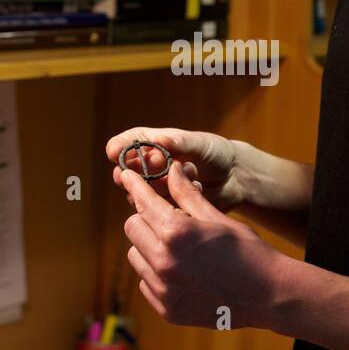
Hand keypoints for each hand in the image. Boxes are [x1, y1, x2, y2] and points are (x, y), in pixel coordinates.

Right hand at [105, 125, 243, 212]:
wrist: (234, 178)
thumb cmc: (215, 153)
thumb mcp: (199, 144)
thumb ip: (179, 143)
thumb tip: (159, 140)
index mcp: (153, 144)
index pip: (127, 144)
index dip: (118, 148)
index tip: (114, 153)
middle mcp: (149, 166)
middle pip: (127, 172)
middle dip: (131, 174)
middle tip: (137, 175)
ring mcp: (156, 187)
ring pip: (140, 193)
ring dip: (160, 187)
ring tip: (190, 172)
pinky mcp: (165, 207)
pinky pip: (158, 210)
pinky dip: (173, 201)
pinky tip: (195, 189)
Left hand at [120, 159, 288, 329]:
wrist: (269, 296)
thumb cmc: (248, 252)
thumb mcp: (218, 217)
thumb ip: (188, 194)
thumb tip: (172, 169)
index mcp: (177, 233)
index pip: (143, 203)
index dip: (135, 186)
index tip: (127, 176)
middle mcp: (164, 262)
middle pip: (132, 228)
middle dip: (145, 218)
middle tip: (164, 216)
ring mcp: (164, 290)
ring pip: (135, 256)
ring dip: (148, 246)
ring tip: (175, 246)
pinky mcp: (167, 309)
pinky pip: (146, 282)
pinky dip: (156, 273)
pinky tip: (181, 270)